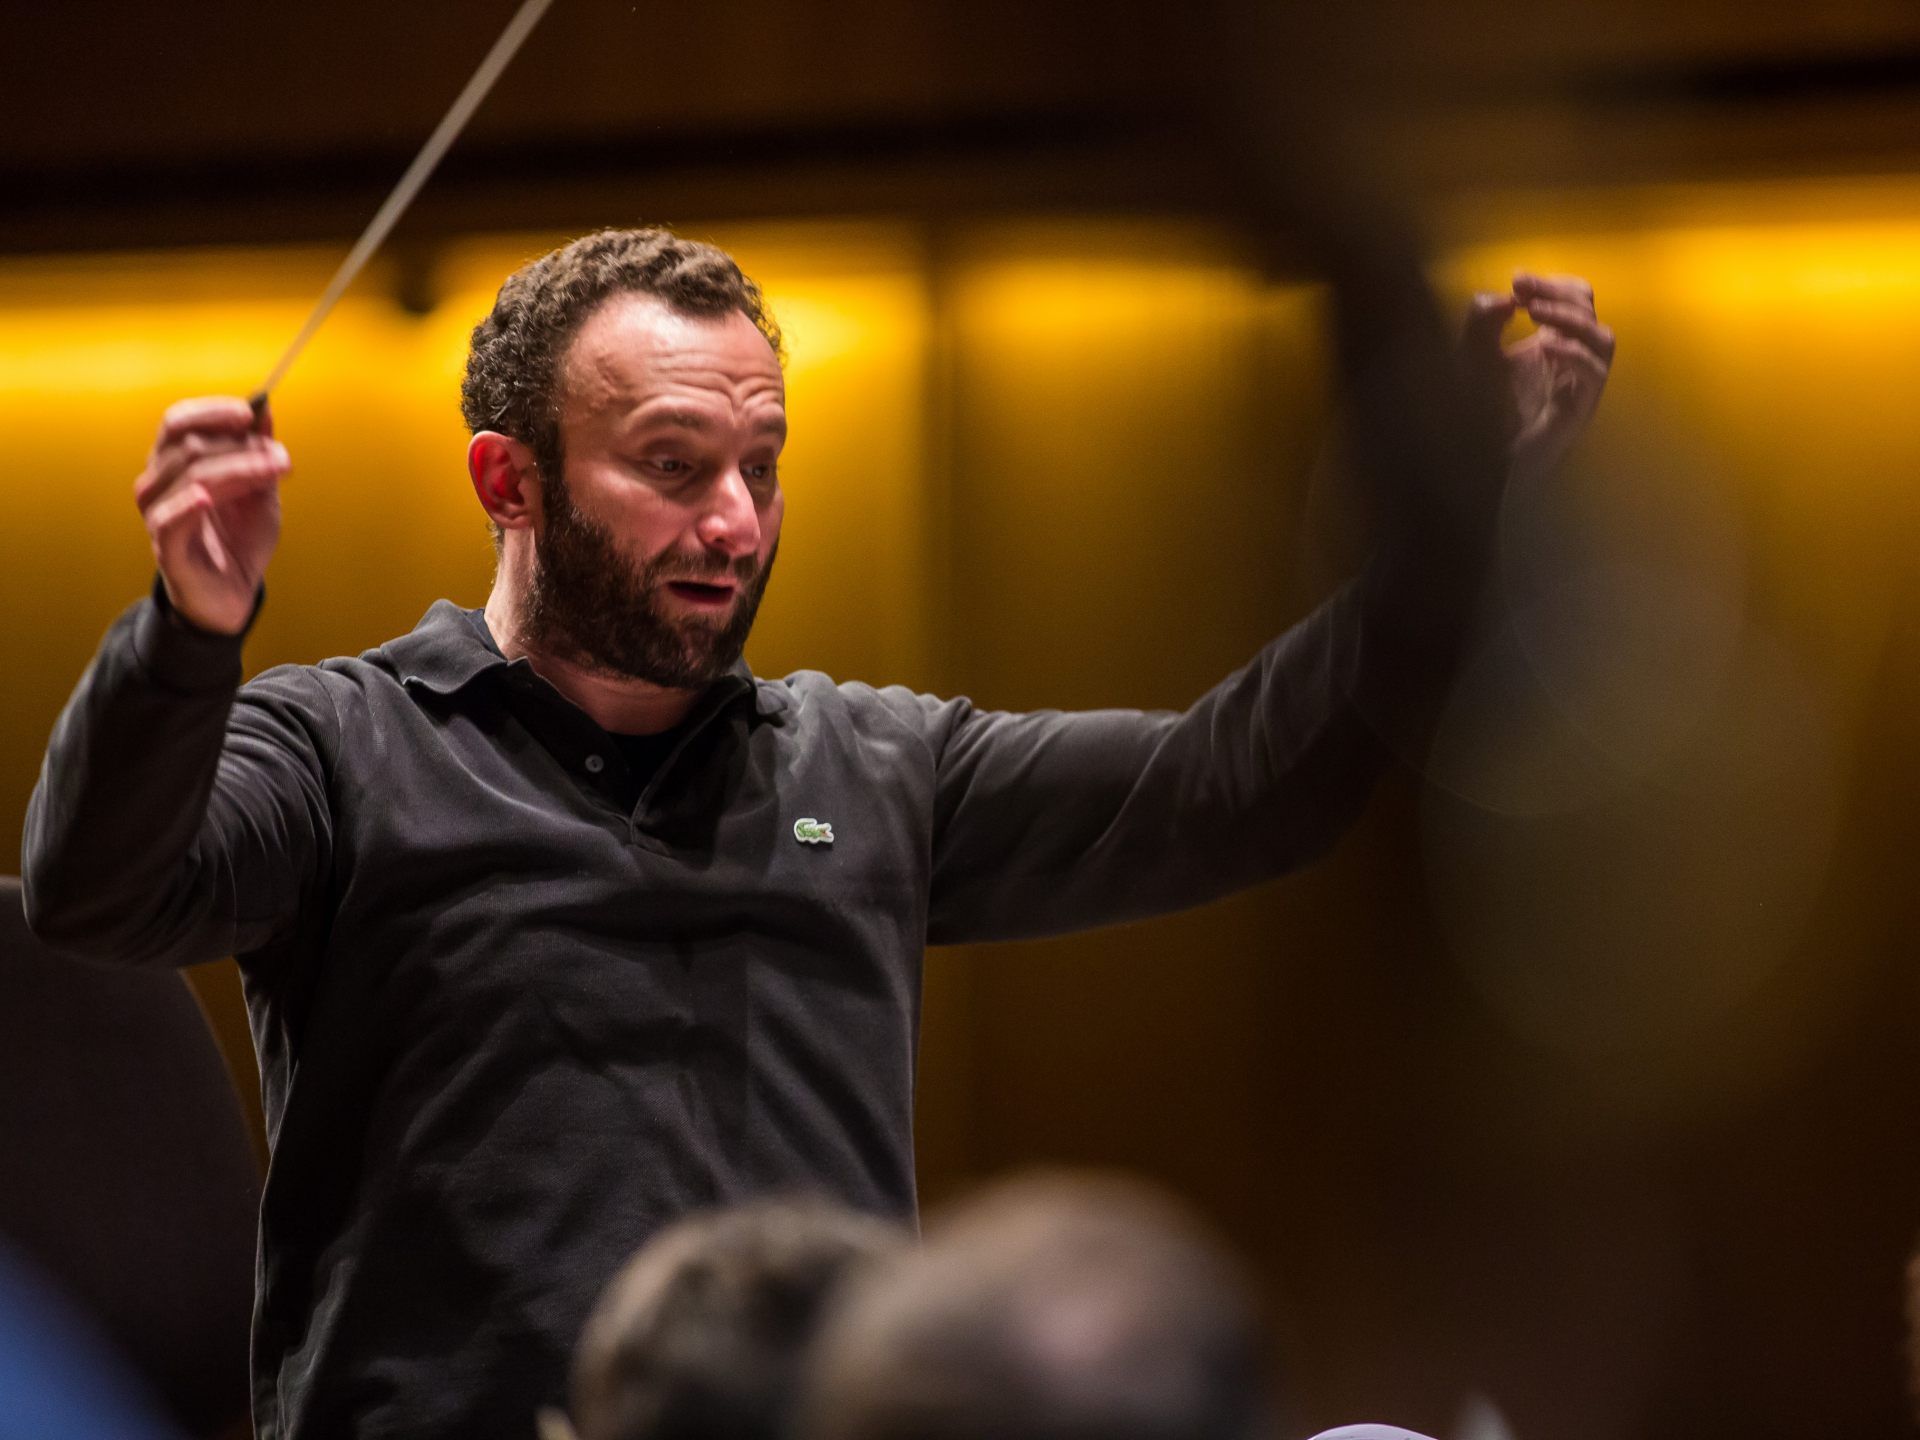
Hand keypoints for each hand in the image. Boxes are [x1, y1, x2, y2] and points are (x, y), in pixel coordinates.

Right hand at [134, 397, 289, 634]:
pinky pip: (169, 520)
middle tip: (282, 456)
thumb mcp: (260, 490)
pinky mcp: (166, 547)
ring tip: (276, 471)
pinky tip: (208, 499)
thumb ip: (258, 452)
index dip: (212, 412)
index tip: (249, 412)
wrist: (235, 593)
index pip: (178, 421)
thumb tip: (263, 409)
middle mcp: (158, 483)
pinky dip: (188, 505)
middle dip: (241, 446)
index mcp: (175, 463)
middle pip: (190, 446)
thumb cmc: (240, 539)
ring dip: (239, 469)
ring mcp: (158, 514)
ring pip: (192, 477)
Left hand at [1464, 273, 1613, 483]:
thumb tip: (1505, 296)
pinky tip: (1545, 347)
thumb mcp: (1473, 357)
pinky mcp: (1580, 408)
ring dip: (1572, 319)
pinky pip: (1595, 373)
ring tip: (1536, 314)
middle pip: (1589, 310)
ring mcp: (1579, 383)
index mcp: (1552, 340)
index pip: (1571, 298)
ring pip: (1603, 338)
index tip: (1517, 280)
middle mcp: (1570, 358)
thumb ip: (1482, 322)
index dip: (1549, 284)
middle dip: (1559, 293)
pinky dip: (1574, 354)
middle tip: (1526, 293)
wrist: (1481, 462)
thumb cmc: (1480, 412)